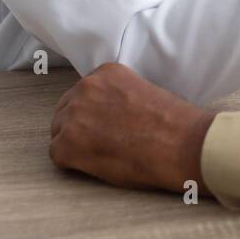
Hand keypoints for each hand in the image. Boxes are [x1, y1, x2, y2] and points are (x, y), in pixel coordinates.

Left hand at [49, 62, 214, 191]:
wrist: (182, 143)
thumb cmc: (172, 122)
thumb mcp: (143, 90)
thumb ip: (117, 95)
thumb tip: (107, 113)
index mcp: (105, 73)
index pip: (83, 92)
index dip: (92, 113)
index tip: (104, 125)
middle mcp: (85, 88)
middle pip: (66, 110)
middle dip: (79, 127)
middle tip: (100, 143)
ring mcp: (74, 115)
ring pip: (59, 132)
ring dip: (75, 145)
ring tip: (101, 155)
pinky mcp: (68, 143)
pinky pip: (57, 154)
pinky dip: (73, 163)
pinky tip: (96, 165)